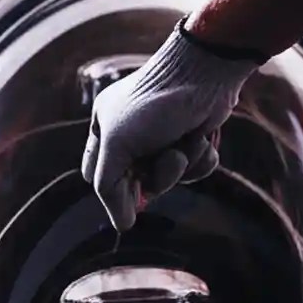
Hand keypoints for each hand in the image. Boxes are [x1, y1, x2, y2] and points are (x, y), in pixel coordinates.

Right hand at [81, 20, 259, 230]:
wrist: (205, 74)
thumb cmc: (154, 105)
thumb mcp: (118, 143)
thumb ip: (108, 185)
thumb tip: (122, 227)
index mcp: (105, 130)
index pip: (97, 177)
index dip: (113, 191)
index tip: (131, 197)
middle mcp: (131, 136)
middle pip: (137, 184)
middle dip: (158, 176)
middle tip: (169, 156)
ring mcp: (162, 139)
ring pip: (169, 179)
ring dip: (182, 166)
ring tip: (188, 140)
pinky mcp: (191, 139)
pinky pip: (194, 170)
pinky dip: (201, 159)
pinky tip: (203, 138)